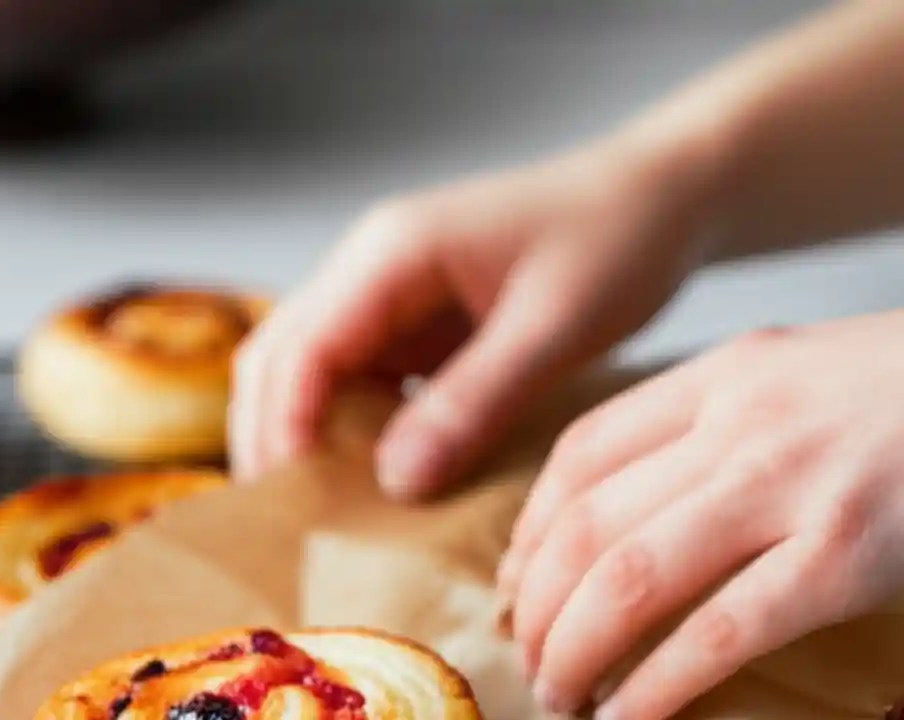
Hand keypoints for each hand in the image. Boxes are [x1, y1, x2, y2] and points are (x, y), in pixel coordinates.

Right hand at [231, 136, 721, 496]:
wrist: (658, 197)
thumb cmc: (617, 240)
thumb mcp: (554, 327)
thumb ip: (473, 400)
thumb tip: (394, 482)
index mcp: (391, 252)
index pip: (300, 346)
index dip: (284, 428)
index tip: (294, 504)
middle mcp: (369, 269)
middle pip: (279, 359)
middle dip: (274, 438)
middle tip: (296, 524)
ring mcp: (385, 295)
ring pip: (307, 373)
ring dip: (306, 438)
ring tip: (324, 516)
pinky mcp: (410, 322)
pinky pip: (356, 382)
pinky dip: (350, 433)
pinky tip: (374, 483)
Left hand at [497, 312, 903, 719]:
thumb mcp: (802, 375)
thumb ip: (721, 422)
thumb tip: (637, 507)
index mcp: (724, 376)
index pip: (581, 453)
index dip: (530, 528)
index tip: (514, 579)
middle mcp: (743, 425)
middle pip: (587, 521)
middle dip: (536, 601)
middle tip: (528, 652)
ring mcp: (795, 488)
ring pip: (633, 576)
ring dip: (576, 645)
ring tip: (558, 690)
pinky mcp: (850, 555)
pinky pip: (724, 632)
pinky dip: (660, 684)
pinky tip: (628, 718)